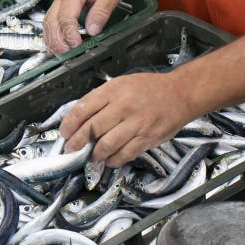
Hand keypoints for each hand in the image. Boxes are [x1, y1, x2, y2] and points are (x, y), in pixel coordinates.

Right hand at [43, 0, 127, 53]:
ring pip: (48, 22)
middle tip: (67, 55)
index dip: (69, 33)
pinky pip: (51, 20)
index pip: (66, 15)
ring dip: (52, 39)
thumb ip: (101, 11)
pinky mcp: (61, 4)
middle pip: (52, 21)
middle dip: (57, 40)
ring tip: (61, 54)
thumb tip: (92, 30)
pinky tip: (58, 45)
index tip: (77, 45)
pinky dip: (52, 34)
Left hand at [59, 73, 193, 167]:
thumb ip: (101, 99)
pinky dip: (113, 160)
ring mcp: (136, 124)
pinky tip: (108, 160)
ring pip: (107, 144)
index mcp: (113, 90)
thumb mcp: (120, 84)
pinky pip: (125, 154)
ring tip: (90, 156)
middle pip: (92, 128)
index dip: (69, 124)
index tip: (64, 132)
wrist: (180, 94)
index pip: (83, 108)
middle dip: (77, 142)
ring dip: (94, 154)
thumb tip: (80, 118)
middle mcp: (123, 107)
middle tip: (71, 148)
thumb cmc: (148, 88)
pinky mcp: (147, 138)